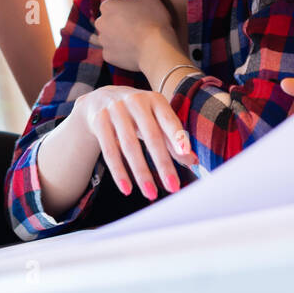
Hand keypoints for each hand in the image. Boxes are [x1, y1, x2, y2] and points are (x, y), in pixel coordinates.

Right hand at [76, 85, 197, 199]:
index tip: (185, 153)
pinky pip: (109, 150)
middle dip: (163, 164)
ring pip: (129, 146)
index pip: (168, 119)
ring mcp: (115, 110)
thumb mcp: (155, 120)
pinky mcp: (99, 121)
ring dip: (141, 173)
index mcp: (155, 100)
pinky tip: (127, 189)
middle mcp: (136, 101)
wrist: (101, 98)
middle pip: (151, 136)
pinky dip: (119, 172)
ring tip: (151, 193)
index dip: (176, 136)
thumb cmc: (137, 113)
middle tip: (173, 187)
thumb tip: (194, 161)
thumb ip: (173, 139)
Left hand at [93, 0, 176, 70]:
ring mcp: (103, 41)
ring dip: (121, 35)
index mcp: (107, 6)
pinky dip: (122, 50)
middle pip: (111, 19)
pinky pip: (114, 50)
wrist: (156, 49)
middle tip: (140, 25)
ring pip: (111, 35)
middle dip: (122, 20)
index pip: (116, 3)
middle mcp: (100, 23)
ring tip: (139, 38)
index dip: (129, 6)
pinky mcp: (108, 56)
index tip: (141, 12)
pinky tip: (135, 49)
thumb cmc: (154, 19)